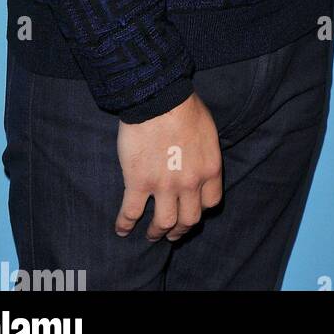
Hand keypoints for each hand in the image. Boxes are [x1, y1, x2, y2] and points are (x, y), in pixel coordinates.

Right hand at [115, 91, 223, 242]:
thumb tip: (198, 161)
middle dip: (180, 229)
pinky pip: (131, 213)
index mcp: (210, 168)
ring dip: (157, 232)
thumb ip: (205, 153)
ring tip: (152, 235)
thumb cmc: (184, 107)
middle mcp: (190, 183)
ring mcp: (164, 186)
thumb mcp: (208, 130)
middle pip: (189, 219)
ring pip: (163, 223)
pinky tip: (122, 230)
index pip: (211, 202)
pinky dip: (125, 225)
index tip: (193, 210)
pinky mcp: (138, 183)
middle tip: (172, 233)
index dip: (201, 209)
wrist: (159, 99)